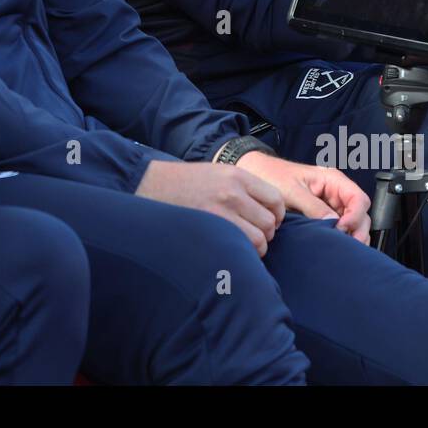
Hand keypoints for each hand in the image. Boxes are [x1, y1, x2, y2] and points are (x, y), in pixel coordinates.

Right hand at [136, 160, 285, 256]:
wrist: (151, 185)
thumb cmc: (185, 183)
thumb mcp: (218, 174)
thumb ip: (243, 189)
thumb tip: (269, 212)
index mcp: (237, 175)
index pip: (275, 199)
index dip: (276, 215)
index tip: (268, 222)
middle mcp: (233, 191)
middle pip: (270, 221)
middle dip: (266, 233)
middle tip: (253, 236)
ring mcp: (222, 210)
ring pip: (260, 238)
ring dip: (257, 247)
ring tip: (242, 245)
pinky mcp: (210, 227)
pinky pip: (243, 248)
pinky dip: (244, 254)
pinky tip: (232, 250)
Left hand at [237, 154, 371, 242]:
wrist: (255, 174)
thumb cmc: (272, 175)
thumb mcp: (292, 191)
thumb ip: (313, 206)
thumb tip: (334, 223)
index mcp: (332, 180)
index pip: (358, 198)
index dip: (355, 216)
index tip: (342, 229)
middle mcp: (335, 191)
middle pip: (361, 213)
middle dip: (358, 230)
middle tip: (348, 246)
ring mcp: (330, 204)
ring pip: (353, 223)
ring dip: (352, 236)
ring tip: (344, 250)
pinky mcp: (322, 215)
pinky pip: (340, 227)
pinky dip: (342, 237)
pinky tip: (335, 246)